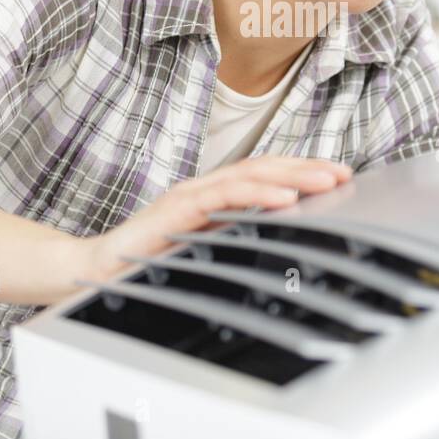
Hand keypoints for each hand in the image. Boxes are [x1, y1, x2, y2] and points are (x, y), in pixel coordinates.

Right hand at [85, 156, 352, 282]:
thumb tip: (280, 240)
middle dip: (306, 168)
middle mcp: (202, 187)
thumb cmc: (147, 262)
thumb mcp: (202, 249)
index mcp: (211, 194)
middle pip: (263, 167)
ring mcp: (189, 195)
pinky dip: (257, 196)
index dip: (301, 171)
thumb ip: (233, 237)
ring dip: (291, 177)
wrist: (95, 271)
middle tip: (344, 174)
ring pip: (249, 176)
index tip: (339, 176)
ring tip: (325, 182)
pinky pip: (223, 198)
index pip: (264, 173)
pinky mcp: (176, 210)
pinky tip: (284, 200)